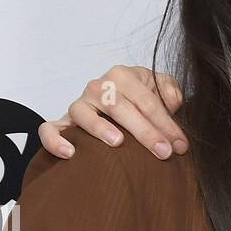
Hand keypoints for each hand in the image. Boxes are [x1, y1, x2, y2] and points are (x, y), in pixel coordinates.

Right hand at [37, 65, 187, 160]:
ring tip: (118, 143)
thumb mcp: (160, 88)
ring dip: (100, 128)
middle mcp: (98, 88)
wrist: (117, 103)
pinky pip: (50, 129)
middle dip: (145, 131)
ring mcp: (79, 104)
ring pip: (84, 113)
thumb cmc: (142, 100)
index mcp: (122, 76)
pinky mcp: (63, 122)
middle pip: (120, 107)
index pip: (146, 100)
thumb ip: (170, 90)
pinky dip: (55, 140)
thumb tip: (172, 101)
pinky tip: (71, 154)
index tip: (180, 145)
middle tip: (163, 152)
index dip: (166, 123)